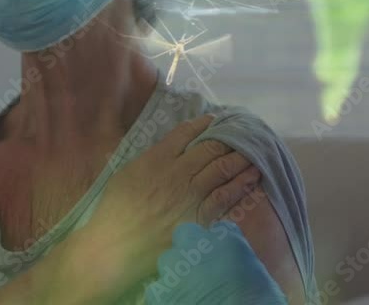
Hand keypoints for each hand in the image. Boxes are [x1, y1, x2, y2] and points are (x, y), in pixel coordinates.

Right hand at [53, 114, 262, 301]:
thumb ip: (149, 158)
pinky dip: (241, 184)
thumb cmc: (115, 211)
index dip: (203, 124)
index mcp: (156, 159)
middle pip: (210, 148)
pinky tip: (252, 176)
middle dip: (228, 138)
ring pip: (222, 169)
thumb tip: (168, 147)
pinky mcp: (200, 218)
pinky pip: (226, 197)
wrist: (115, 247)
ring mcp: (191, 196)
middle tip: (241, 134)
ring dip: (240, 158)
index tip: (214, 120)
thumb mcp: (125, 173)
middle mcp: (178, 173)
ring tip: (253, 152)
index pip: (185, 133)